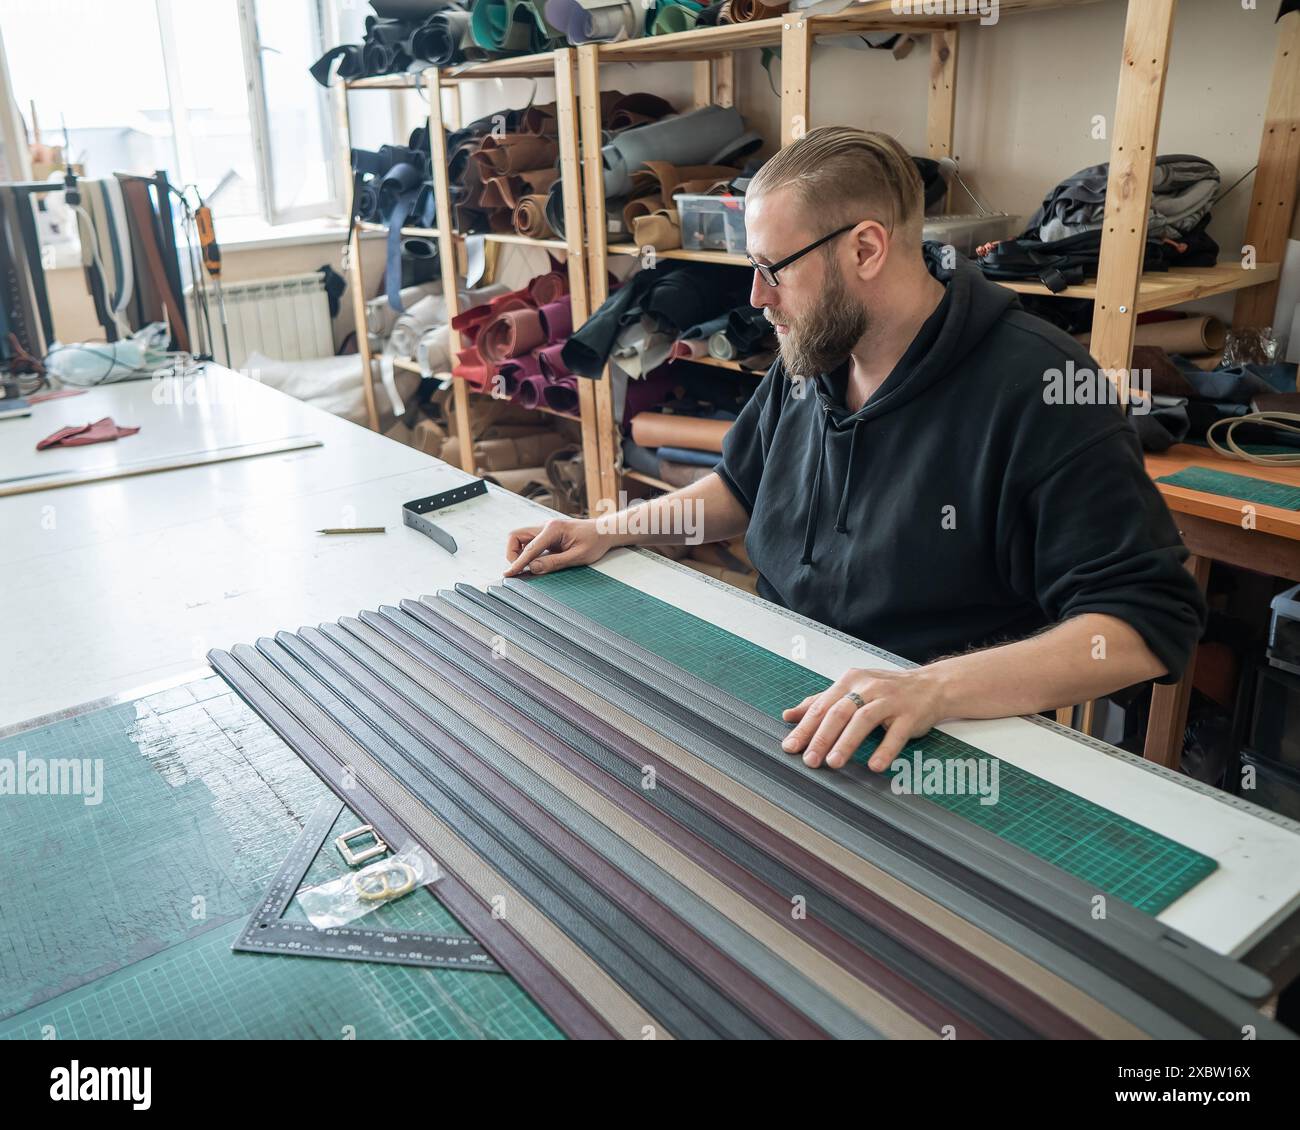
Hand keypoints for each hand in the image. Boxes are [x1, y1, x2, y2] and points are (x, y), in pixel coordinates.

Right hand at [504, 517, 611, 576]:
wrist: (604, 531)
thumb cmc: (595, 542)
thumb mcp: (578, 556)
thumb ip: (554, 562)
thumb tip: (532, 568)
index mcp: (553, 529)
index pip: (529, 548)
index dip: (517, 563)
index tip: (509, 574)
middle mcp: (545, 526)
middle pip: (515, 536)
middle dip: (513, 554)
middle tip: (521, 569)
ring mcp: (545, 529)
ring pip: (520, 538)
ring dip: (519, 553)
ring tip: (528, 568)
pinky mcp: (546, 535)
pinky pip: (529, 543)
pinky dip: (527, 553)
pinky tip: (535, 563)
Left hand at [780, 666, 949, 772]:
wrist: (930, 685)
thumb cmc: (886, 690)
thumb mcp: (851, 689)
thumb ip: (821, 702)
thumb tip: (789, 715)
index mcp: (850, 680)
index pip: (822, 705)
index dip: (805, 727)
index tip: (791, 746)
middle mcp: (868, 687)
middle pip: (839, 712)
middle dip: (822, 737)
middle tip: (810, 759)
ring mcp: (890, 700)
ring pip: (864, 719)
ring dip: (847, 742)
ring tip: (834, 762)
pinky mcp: (910, 714)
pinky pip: (897, 733)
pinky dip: (885, 749)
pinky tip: (875, 765)